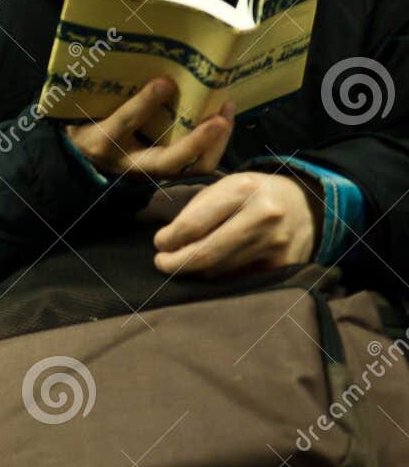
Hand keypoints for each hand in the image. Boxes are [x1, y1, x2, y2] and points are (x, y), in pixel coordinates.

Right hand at [64, 77, 234, 178]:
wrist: (83, 156)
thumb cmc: (87, 123)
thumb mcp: (87, 107)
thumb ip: (110, 88)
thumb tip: (143, 61)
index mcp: (102, 141)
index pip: (123, 123)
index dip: (144, 103)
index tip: (164, 82)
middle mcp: (129, 163)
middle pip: (168, 162)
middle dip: (195, 142)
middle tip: (217, 120)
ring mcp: (151, 171)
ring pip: (190, 168)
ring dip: (214, 143)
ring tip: (225, 113)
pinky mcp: (168, 171)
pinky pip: (197, 164)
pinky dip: (215, 143)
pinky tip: (222, 119)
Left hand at [152, 172, 319, 275]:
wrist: (306, 205)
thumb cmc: (253, 195)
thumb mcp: (225, 187)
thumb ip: (196, 212)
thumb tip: (168, 244)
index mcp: (242, 190)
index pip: (192, 225)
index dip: (168, 240)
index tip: (160, 244)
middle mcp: (263, 216)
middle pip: (205, 254)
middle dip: (175, 263)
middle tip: (162, 263)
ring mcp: (276, 243)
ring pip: (219, 271)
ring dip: (196, 271)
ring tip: (187, 262)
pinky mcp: (284, 266)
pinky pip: (239, 279)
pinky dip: (220, 277)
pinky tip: (213, 269)